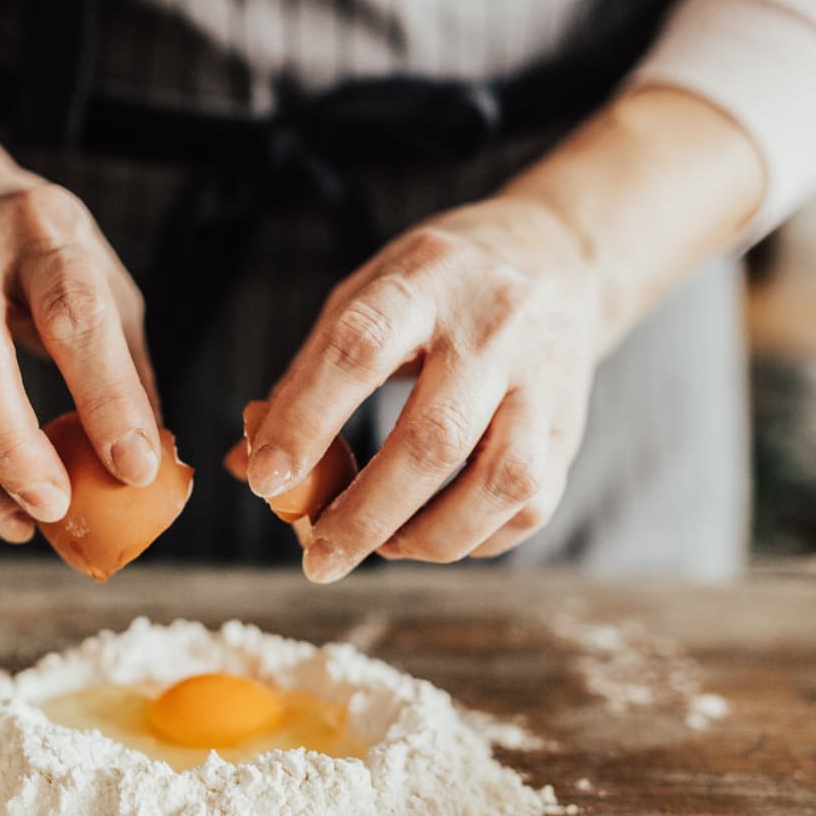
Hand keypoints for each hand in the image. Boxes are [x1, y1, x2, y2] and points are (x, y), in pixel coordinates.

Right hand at [0, 177, 160, 541]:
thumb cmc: (42, 259)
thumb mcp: (104, 284)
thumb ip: (127, 370)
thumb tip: (146, 470)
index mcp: (42, 231)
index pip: (72, 314)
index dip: (106, 398)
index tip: (134, 469)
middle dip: (12, 450)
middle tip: (53, 507)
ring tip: (14, 521)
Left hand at [245, 197, 600, 581]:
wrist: (556, 256)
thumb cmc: (434, 287)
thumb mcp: (363, 297)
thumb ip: (306, 378)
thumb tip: (246, 466)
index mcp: (421, 281)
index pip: (360, 350)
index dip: (307, 420)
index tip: (266, 479)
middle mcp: (492, 328)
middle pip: (433, 437)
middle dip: (367, 514)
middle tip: (319, 559)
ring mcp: (542, 379)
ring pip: (502, 481)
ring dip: (432, 536)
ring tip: (386, 547)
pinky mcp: (570, 426)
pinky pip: (531, 504)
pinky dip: (476, 539)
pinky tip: (436, 535)